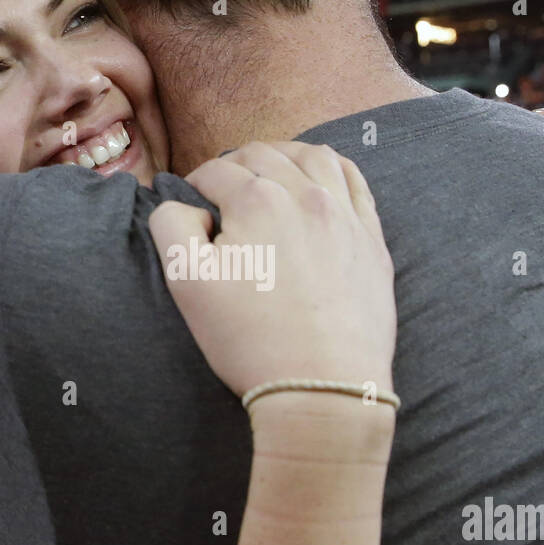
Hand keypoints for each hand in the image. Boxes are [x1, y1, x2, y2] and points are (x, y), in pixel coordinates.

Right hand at [148, 140, 396, 402]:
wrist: (323, 389)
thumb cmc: (250, 339)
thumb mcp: (185, 282)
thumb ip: (171, 224)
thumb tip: (187, 203)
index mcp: (257, 200)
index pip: (216, 171)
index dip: (196, 183)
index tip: (191, 204)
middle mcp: (306, 195)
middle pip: (263, 156)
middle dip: (236, 164)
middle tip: (223, 187)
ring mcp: (345, 216)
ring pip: (314, 157)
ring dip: (286, 156)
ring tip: (271, 171)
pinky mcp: (372, 241)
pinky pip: (356, 183)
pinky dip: (333, 170)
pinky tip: (322, 181)